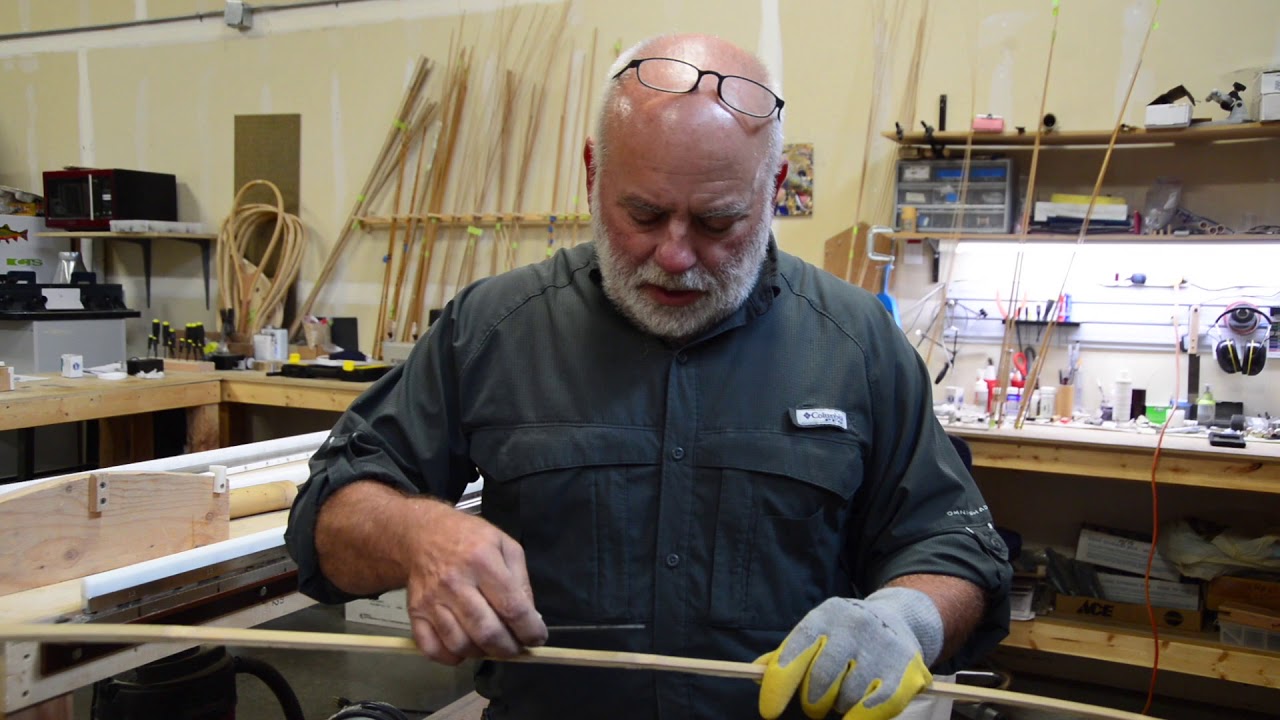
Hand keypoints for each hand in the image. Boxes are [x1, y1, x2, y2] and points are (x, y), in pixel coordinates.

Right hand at [403, 502, 547, 664]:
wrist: (423, 535)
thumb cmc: (470, 540)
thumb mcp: (505, 546)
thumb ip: (521, 582)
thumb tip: (530, 618)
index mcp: (482, 561)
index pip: (512, 607)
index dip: (530, 630)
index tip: (537, 638)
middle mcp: (455, 582)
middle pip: (486, 632)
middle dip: (508, 649)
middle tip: (515, 647)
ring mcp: (432, 600)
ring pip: (460, 644)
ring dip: (482, 653)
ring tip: (491, 645)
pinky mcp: (415, 613)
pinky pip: (432, 649)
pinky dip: (451, 657)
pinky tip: (464, 647)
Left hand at [757, 588, 942, 719]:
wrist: (899, 619)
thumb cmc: (845, 634)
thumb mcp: (817, 632)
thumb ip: (788, 654)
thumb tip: (756, 672)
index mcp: (826, 615)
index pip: (796, 652)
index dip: (779, 685)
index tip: (769, 711)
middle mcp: (854, 627)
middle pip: (820, 681)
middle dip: (812, 701)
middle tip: (815, 704)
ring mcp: (881, 648)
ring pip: (845, 698)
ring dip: (839, 706)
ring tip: (845, 693)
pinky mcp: (904, 673)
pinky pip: (871, 710)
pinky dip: (858, 718)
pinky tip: (856, 712)